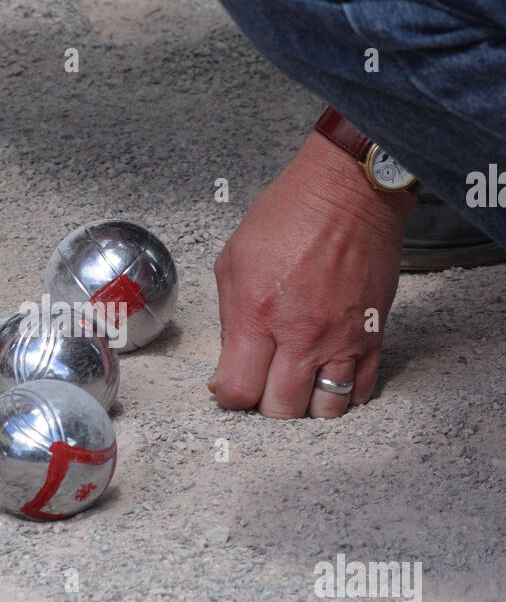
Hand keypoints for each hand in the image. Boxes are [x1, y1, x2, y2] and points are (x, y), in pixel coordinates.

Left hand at [210, 130, 415, 418]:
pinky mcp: (372, 335)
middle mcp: (301, 334)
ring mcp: (341, 338)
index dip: (229, 396)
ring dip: (308, 404)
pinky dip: (346, 394)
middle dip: (266, 404)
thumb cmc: (288, 216)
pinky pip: (363, 389)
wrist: (350, 193)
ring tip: (298, 384)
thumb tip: (230, 360)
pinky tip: (330, 378)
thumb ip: (230, 317)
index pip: (239, 390)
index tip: (230, 386)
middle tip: (264, 384)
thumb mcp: (234, 259)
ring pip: (325, 408)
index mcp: (257, 314)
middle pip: (281, 409)